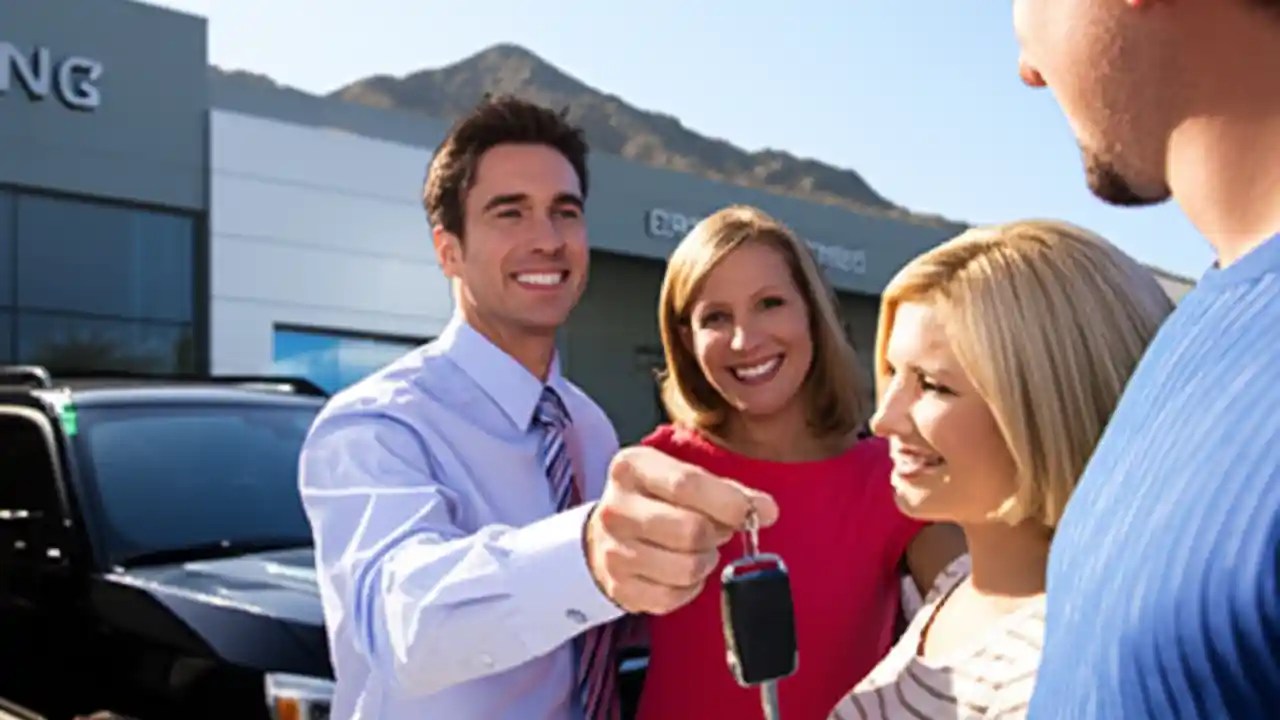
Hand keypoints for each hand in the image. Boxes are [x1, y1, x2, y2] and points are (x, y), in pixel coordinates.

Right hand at [585, 445, 778, 613]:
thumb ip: (728, 492)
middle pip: (690, 530)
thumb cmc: (657, 501)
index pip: (687, 484)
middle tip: (716, 531)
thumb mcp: (683, 479)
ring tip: (697, 550)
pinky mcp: (618, 587)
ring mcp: (613, 551)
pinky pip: (673, 597)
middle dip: (717, 534)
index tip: (762, 512)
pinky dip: (689, 587)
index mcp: (632, 468)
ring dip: (705, 562)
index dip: (730, 501)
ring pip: (686, 568)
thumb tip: (767, 510)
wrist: (606, 535)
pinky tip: (681, 572)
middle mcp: (616, 509)